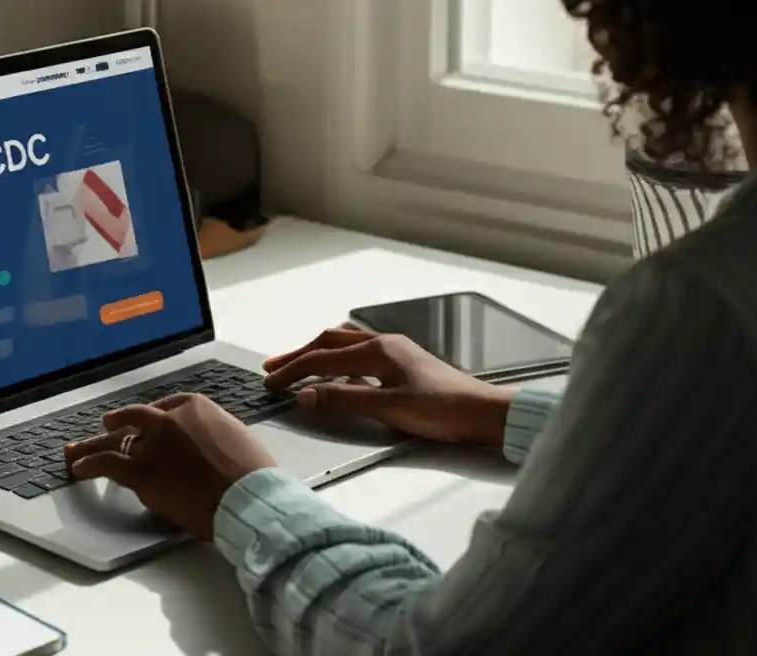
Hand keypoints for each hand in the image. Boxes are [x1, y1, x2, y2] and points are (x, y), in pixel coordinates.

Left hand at [63, 393, 276, 540]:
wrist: (248, 497)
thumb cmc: (253, 474)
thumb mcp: (238, 437)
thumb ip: (214, 435)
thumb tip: (208, 446)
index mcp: (195, 406)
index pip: (166, 407)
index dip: (153, 417)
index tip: (147, 423)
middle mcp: (169, 420)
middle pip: (137, 419)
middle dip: (121, 422)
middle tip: (109, 424)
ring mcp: (152, 445)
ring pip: (116, 440)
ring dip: (95, 444)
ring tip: (79, 448)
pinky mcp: (141, 472)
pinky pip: (107, 463)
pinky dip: (90, 464)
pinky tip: (79, 468)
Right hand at [263, 328, 514, 446]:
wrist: (485, 413)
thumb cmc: (443, 410)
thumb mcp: (389, 407)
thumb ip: (344, 400)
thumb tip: (305, 395)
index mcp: (378, 350)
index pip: (322, 358)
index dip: (293, 371)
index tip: (270, 384)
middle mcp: (384, 344)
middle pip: (330, 343)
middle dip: (299, 355)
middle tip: (273, 369)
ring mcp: (395, 352)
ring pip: (345, 345)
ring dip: (317, 353)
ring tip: (297, 364)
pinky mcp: (404, 364)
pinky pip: (359, 353)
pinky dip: (337, 359)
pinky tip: (337, 372)